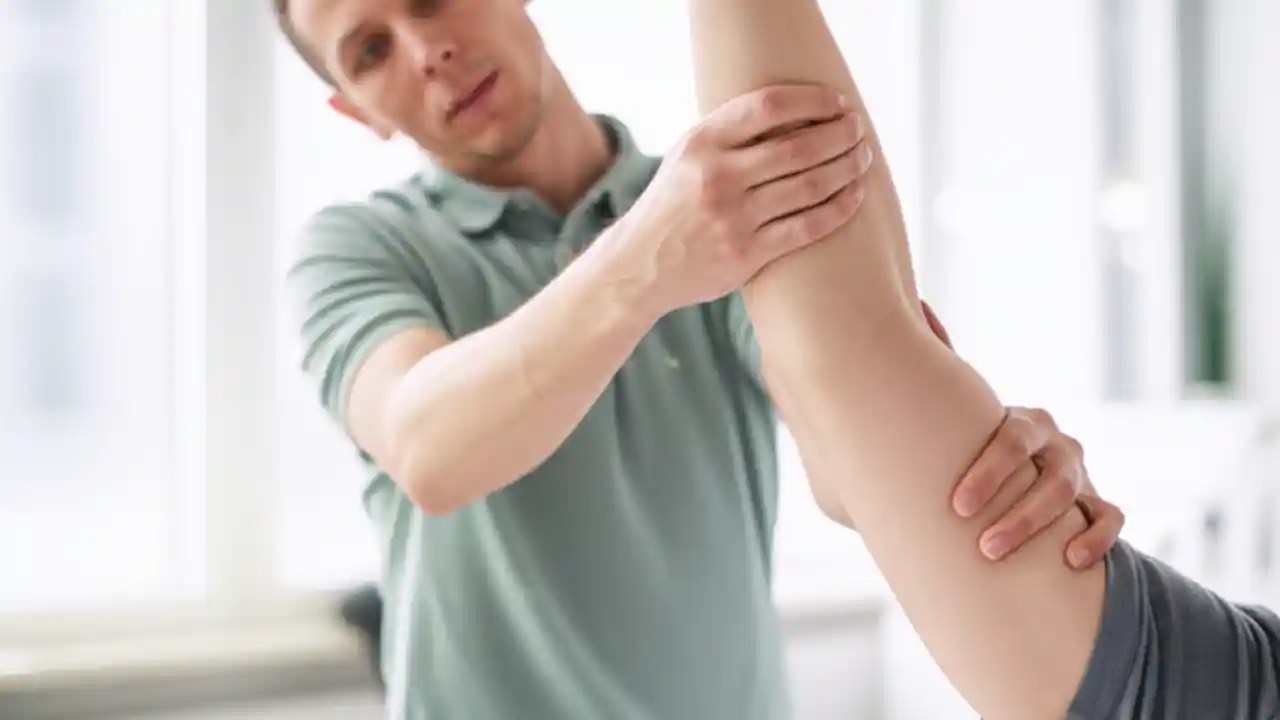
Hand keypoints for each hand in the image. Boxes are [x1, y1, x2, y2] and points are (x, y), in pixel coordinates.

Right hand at [612, 83, 872, 317]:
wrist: (640, 265)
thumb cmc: (674, 203)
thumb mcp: (687, 156)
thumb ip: (729, 133)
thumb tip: (794, 108)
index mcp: (701, 143)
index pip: (768, 106)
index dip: (812, 101)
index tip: (837, 103)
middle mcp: (716, 177)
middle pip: (797, 146)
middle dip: (839, 135)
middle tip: (857, 130)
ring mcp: (732, 218)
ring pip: (809, 186)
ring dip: (846, 168)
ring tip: (861, 158)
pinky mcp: (746, 254)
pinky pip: (806, 227)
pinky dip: (838, 209)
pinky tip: (854, 196)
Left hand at [919, 302, 1125, 569]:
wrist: (1014, 477)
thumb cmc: (974, 443)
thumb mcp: (962, 409)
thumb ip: (941, 359)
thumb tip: (915, 301)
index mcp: (1023, 422)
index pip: (1012, 439)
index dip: (989, 472)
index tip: (957, 506)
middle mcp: (1057, 444)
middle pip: (1046, 476)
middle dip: (1015, 512)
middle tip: (980, 544)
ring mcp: (1081, 475)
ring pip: (1073, 499)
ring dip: (1039, 529)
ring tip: (1002, 556)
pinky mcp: (1098, 506)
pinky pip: (1109, 520)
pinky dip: (1096, 540)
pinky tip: (1070, 562)